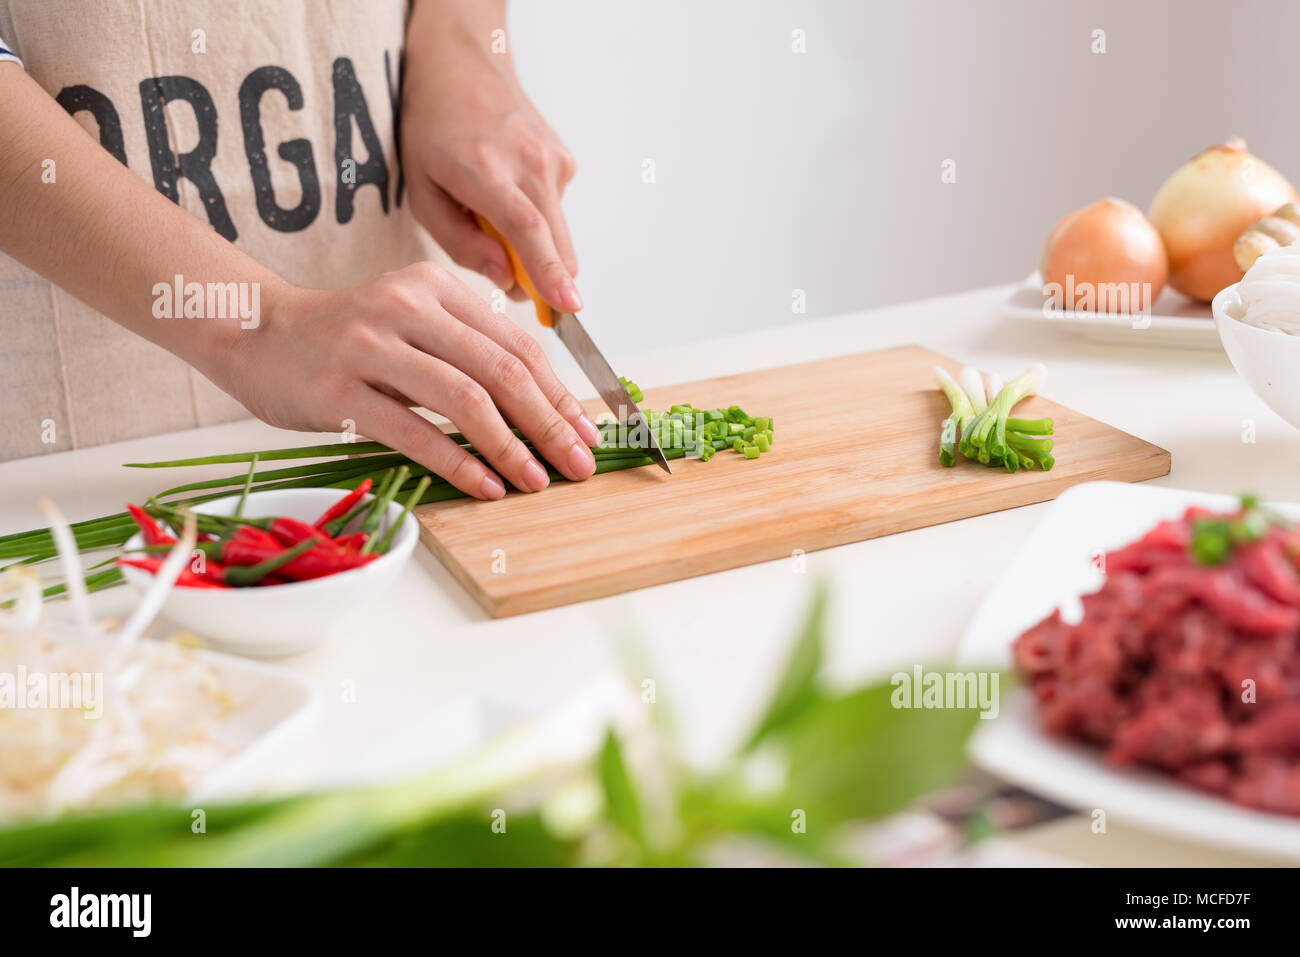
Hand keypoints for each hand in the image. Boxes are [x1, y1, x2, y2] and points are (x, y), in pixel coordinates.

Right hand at [227, 263, 602, 498]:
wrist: (256, 333)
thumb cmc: (347, 340)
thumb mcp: (413, 326)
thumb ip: (468, 352)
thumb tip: (546, 409)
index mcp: (435, 288)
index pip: (516, 345)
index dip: (560, 393)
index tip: (587, 432)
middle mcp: (407, 308)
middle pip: (502, 371)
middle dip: (550, 424)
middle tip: (580, 464)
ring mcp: (371, 347)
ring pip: (465, 401)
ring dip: (511, 448)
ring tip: (537, 481)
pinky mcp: (340, 390)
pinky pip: (414, 432)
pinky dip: (459, 463)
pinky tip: (486, 486)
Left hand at [400, 0, 579, 310]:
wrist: (462, 64)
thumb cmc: (432, 131)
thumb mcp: (423, 192)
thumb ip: (461, 242)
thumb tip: (506, 280)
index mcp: (485, 171)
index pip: (528, 230)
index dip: (548, 273)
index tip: (569, 306)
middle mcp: (528, 163)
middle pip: (555, 243)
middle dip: (546, 280)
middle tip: (523, 294)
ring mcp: (552, 160)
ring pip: (558, 234)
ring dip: (533, 245)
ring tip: (492, 213)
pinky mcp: (565, 160)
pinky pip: (555, 211)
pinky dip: (535, 216)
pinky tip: (509, 189)